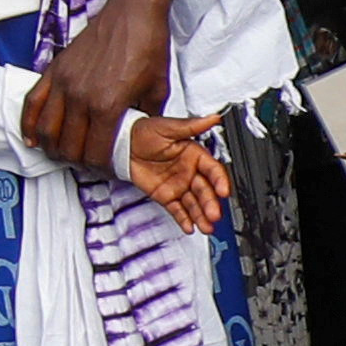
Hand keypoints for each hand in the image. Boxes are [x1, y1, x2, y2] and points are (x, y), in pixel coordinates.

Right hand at [25, 0, 171, 168]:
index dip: (101, 168)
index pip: (95, 153)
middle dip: (77, 161)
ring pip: (46, 129)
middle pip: (68, 146)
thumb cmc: (149, 45)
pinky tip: (32, 138)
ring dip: (52, 148)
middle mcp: (81, 98)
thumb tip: (140, 135)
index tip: (106, 169)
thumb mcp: (159, 88)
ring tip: (61, 154)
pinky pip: (33, 102)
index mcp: (108, 106)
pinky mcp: (55, 69)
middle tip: (86, 163)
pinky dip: (29, 124)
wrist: (134, 11)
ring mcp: (64, 83)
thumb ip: (148, 117)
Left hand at [123, 113, 229, 232]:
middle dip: (210, 204)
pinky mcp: (166, 196)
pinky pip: (177, 210)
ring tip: (207, 226)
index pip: (212, 170)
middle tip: (214, 214)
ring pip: (194, 203)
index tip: (223, 191)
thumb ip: (192, 126)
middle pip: (205, 190)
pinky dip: (184, 219)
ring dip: (202, 215)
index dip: (219, 181)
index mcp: (195, 155)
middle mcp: (190, 172)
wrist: (122, 144)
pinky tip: (190, 227)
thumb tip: (213, 118)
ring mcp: (179, 185)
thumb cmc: (145, 132)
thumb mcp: (169, 127)